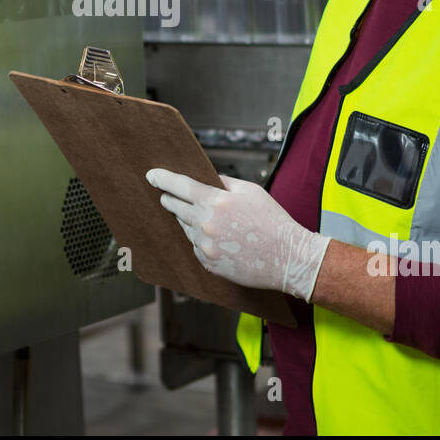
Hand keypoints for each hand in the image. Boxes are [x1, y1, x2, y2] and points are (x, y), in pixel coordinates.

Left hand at [146, 168, 329, 301]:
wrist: (288, 258)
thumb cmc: (272, 221)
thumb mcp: (251, 191)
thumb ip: (224, 183)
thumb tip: (206, 179)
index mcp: (216, 202)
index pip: (180, 186)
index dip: (163, 179)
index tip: (151, 175)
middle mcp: (205, 224)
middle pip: (176, 208)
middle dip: (170, 200)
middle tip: (166, 196)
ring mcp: (205, 247)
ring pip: (186, 228)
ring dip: (189, 221)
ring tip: (207, 219)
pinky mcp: (209, 264)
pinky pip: (196, 247)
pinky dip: (201, 241)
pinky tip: (218, 239)